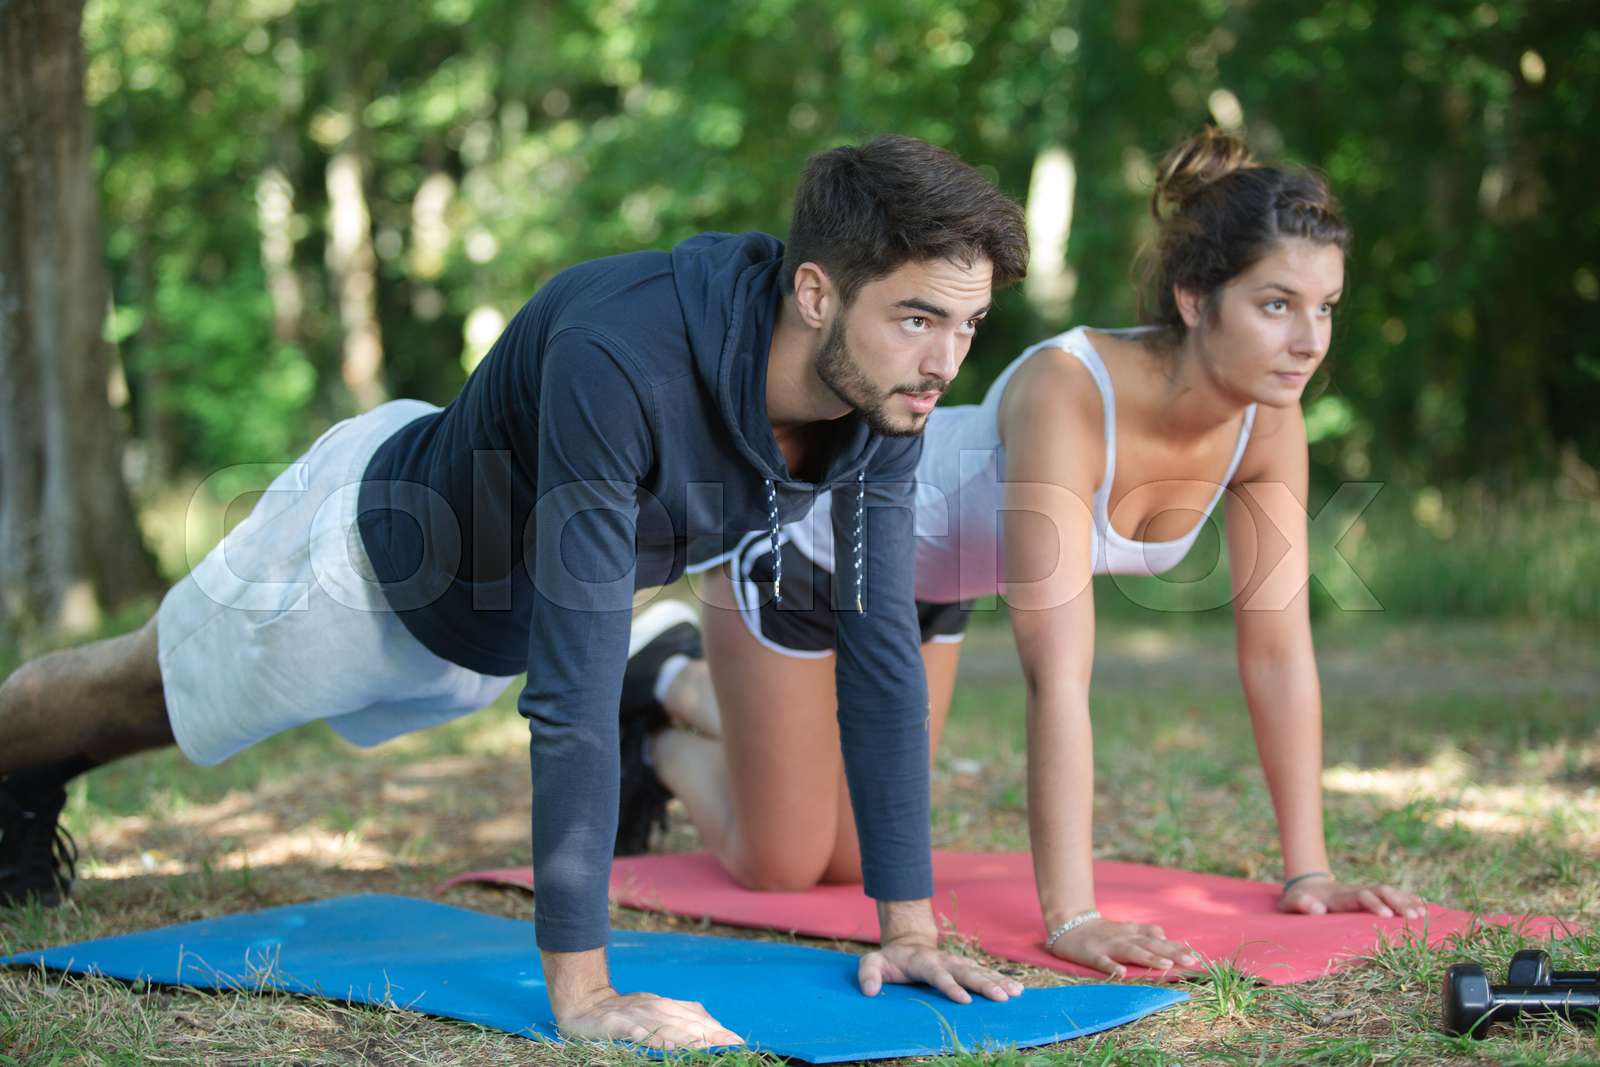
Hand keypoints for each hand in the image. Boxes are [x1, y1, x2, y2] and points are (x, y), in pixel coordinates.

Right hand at [555, 989, 743, 1050]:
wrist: (583, 1004)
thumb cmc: (623, 1013)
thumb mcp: (653, 1011)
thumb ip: (677, 1017)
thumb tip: (709, 1028)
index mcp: (664, 1005)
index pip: (696, 1016)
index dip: (717, 1028)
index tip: (738, 1041)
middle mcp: (654, 1007)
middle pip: (687, 1021)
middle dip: (712, 1033)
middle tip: (733, 1044)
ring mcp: (636, 1014)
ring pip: (667, 1026)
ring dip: (690, 1036)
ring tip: (709, 1046)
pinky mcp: (618, 1024)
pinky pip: (639, 1032)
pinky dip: (655, 1039)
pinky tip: (669, 1047)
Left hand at [858, 941, 1024, 1003]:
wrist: (908, 943)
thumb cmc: (890, 959)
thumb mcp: (873, 962)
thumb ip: (868, 973)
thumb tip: (869, 991)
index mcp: (923, 961)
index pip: (938, 975)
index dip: (950, 987)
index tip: (964, 1000)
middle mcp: (944, 961)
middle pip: (966, 972)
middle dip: (985, 985)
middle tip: (1002, 998)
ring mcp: (957, 962)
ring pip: (980, 971)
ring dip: (998, 982)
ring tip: (1016, 993)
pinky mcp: (965, 966)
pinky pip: (985, 972)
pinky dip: (1002, 980)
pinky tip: (1018, 990)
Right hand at [1048, 917, 1200, 978]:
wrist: (1067, 923)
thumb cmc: (1101, 931)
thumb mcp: (1126, 929)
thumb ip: (1146, 933)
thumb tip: (1168, 939)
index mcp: (1132, 933)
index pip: (1159, 939)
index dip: (1177, 947)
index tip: (1198, 958)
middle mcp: (1124, 938)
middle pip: (1151, 944)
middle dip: (1172, 953)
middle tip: (1192, 963)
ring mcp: (1108, 946)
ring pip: (1131, 951)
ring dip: (1148, 958)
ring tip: (1166, 965)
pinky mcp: (1090, 954)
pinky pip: (1101, 961)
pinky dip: (1110, 967)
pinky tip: (1120, 974)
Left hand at [1277, 874, 1425, 918]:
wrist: (1306, 885)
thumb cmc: (1299, 899)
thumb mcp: (1291, 902)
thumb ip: (1300, 904)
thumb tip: (1318, 909)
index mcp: (1339, 896)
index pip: (1360, 897)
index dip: (1373, 904)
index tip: (1386, 915)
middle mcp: (1356, 891)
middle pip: (1380, 892)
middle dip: (1398, 903)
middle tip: (1414, 916)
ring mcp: (1365, 891)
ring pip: (1389, 892)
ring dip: (1406, 901)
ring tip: (1423, 913)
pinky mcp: (1371, 895)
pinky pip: (1392, 894)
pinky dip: (1407, 898)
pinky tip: (1423, 906)